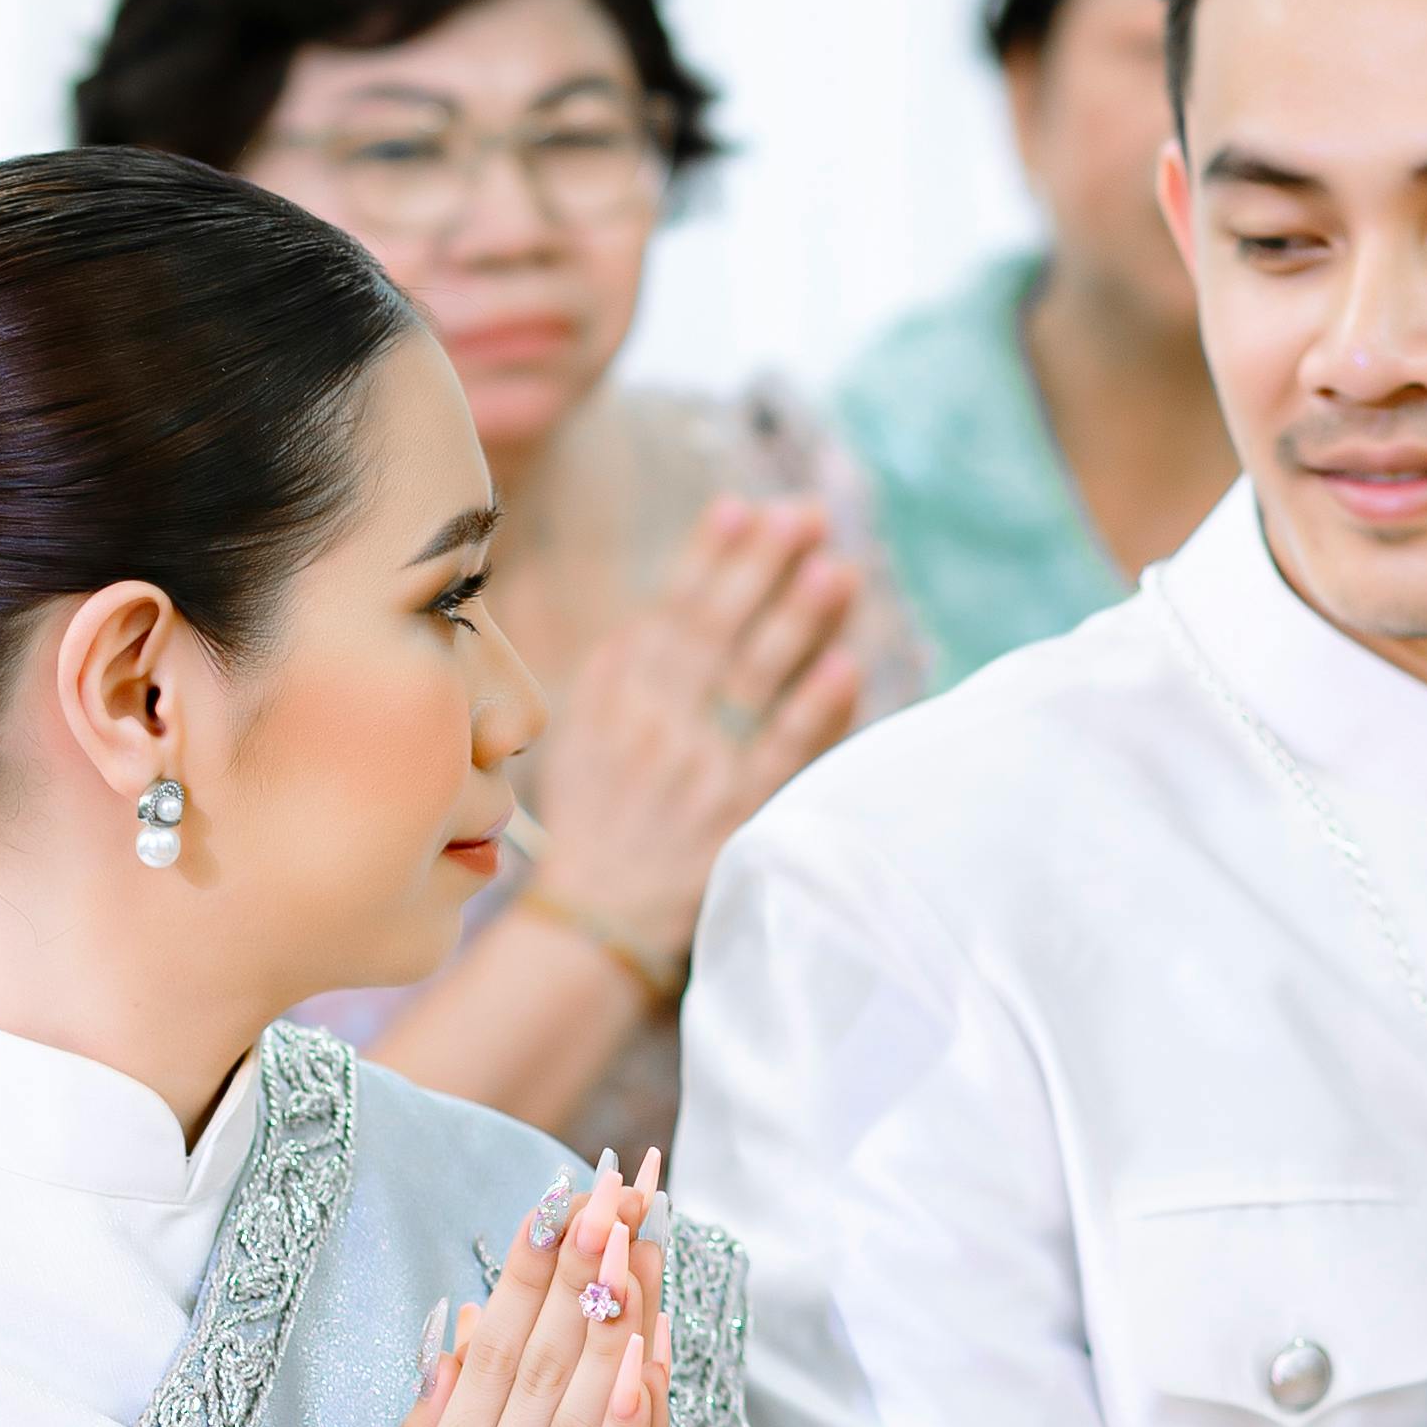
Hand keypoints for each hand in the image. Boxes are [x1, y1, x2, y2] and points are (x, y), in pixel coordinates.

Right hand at [334, 1156, 663, 1426]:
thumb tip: (450, 1343)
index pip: (487, 1363)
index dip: (524, 1280)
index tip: (553, 1204)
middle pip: (534, 1375)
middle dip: (575, 1276)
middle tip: (608, 1192)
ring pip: (570, 1425)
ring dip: (604, 1330)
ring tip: (630, 1248)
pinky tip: (637, 1369)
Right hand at [526, 498, 864, 971]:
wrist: (596, 919)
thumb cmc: (598, 816)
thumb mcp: (582, 734)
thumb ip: (617, 669)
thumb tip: (660, 605)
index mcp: (620, 697)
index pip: (672, 612)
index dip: (708, 557)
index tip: (743, 508)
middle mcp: (657, 725)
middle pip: (717, 632)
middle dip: (763, 568)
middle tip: (806, 516)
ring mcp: (701, 771)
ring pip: (753, 682)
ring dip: (796, 621)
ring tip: (836, 569)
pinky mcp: (739, 817)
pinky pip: (781, 756)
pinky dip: (814, 710)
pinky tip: (845, 666)